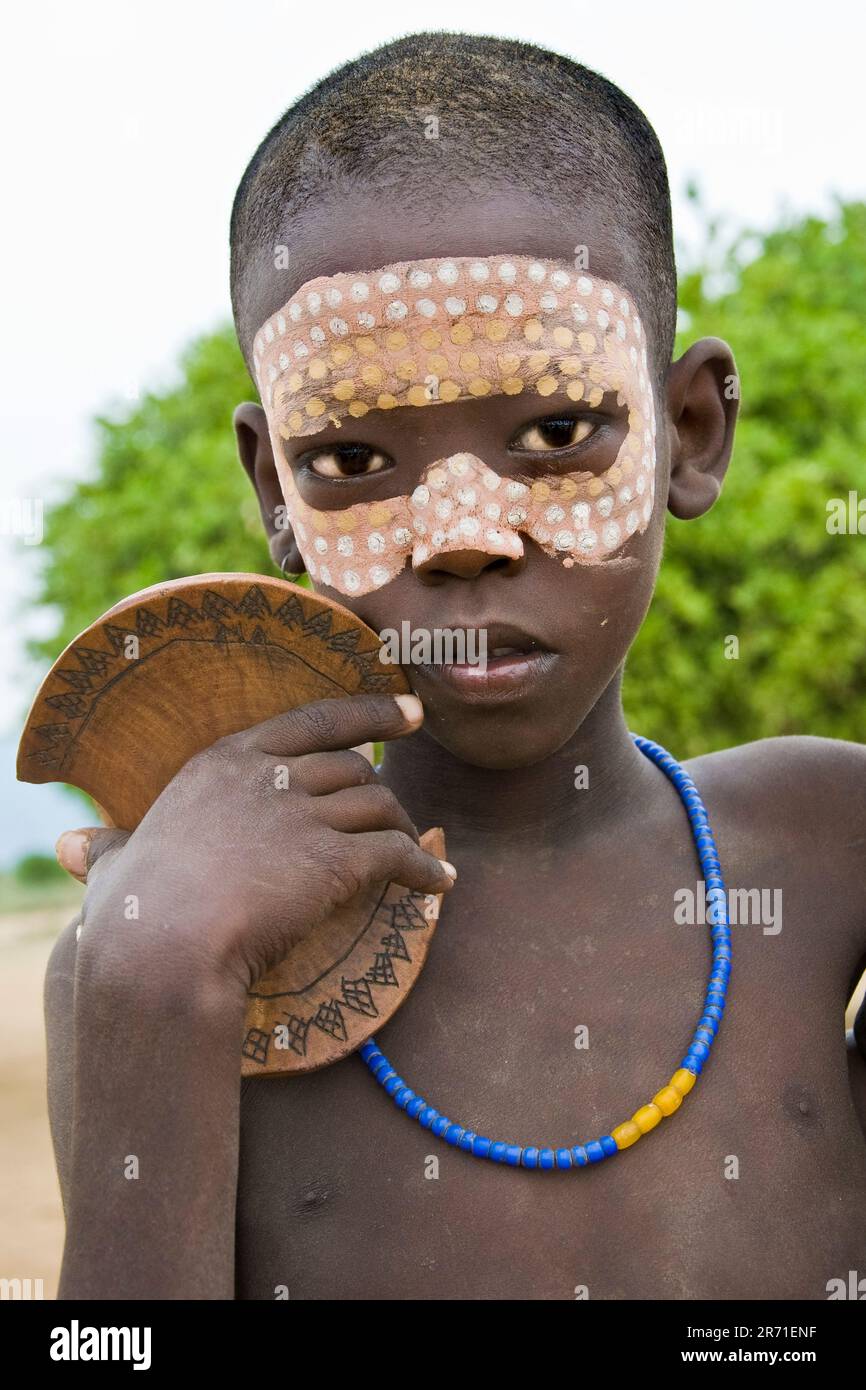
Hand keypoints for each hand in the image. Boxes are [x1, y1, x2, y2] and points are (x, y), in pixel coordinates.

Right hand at [56, 692, 454, 996]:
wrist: (161, 946)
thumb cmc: (130, 912)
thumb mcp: (114, 867)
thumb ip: (104, 850)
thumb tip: (70, 846)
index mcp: (222, 762)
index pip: (310, 720)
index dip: (367, 712)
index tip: (407, 711)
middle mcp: (268, 776)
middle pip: (352, 766)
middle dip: (381, 787)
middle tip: (399, 810)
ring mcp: (303, 814)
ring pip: (379, 805)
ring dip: (403, 830)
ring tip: (417, 855)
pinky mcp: (333, 859)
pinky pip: (397, 853)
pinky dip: (425, 868)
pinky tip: (440, 884)